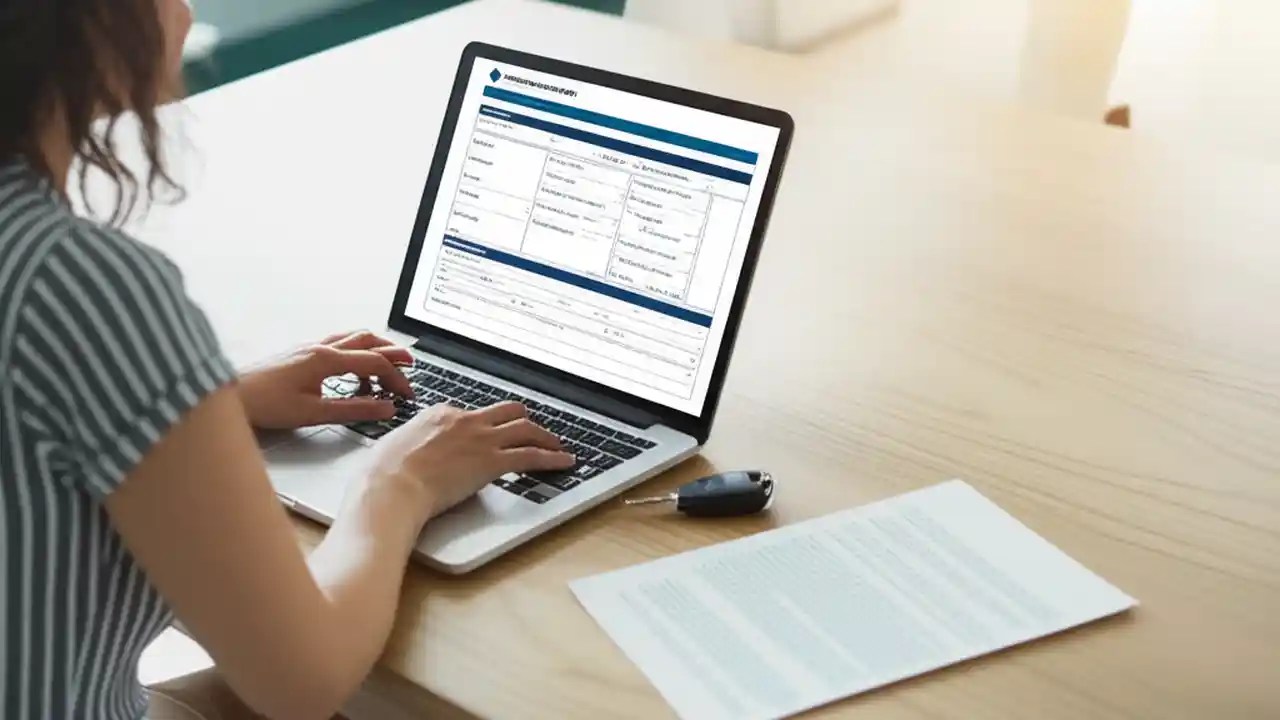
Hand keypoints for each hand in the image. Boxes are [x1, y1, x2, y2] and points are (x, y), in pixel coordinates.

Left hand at [238, 331, 414, 429]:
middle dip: (393, 353)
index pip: (375, 363)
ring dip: (374, 349)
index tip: (407, 396)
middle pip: (368, 340)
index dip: (397, 379)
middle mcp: (320, 347)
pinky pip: (338, 345)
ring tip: (386, 369)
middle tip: (411, 367)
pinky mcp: (301, 353)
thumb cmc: (264, 404)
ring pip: (353, 338)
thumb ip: (354, 410)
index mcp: (326, 360)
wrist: (229, 396)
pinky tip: (352, 373)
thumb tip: (385, 409)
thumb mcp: (314, 413)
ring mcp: (310, 347)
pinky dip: (355, 354)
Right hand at [369, 401, 575, 519]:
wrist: (391, 487)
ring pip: (525, 428)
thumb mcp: (393, 448)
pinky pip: (532, 455)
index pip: (471, 415)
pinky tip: (564, 462)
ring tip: (556, 445)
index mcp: (439, 414)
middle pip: (506, 412)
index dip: (484, 427)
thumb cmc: (383, 474)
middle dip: (522, 420)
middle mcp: (464, 420)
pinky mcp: (492, 461)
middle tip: (533, 430)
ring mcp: (481, 438)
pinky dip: (552, 458)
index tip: (489, 436)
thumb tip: (408, 454)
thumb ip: (410, 446)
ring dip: (545, 436)